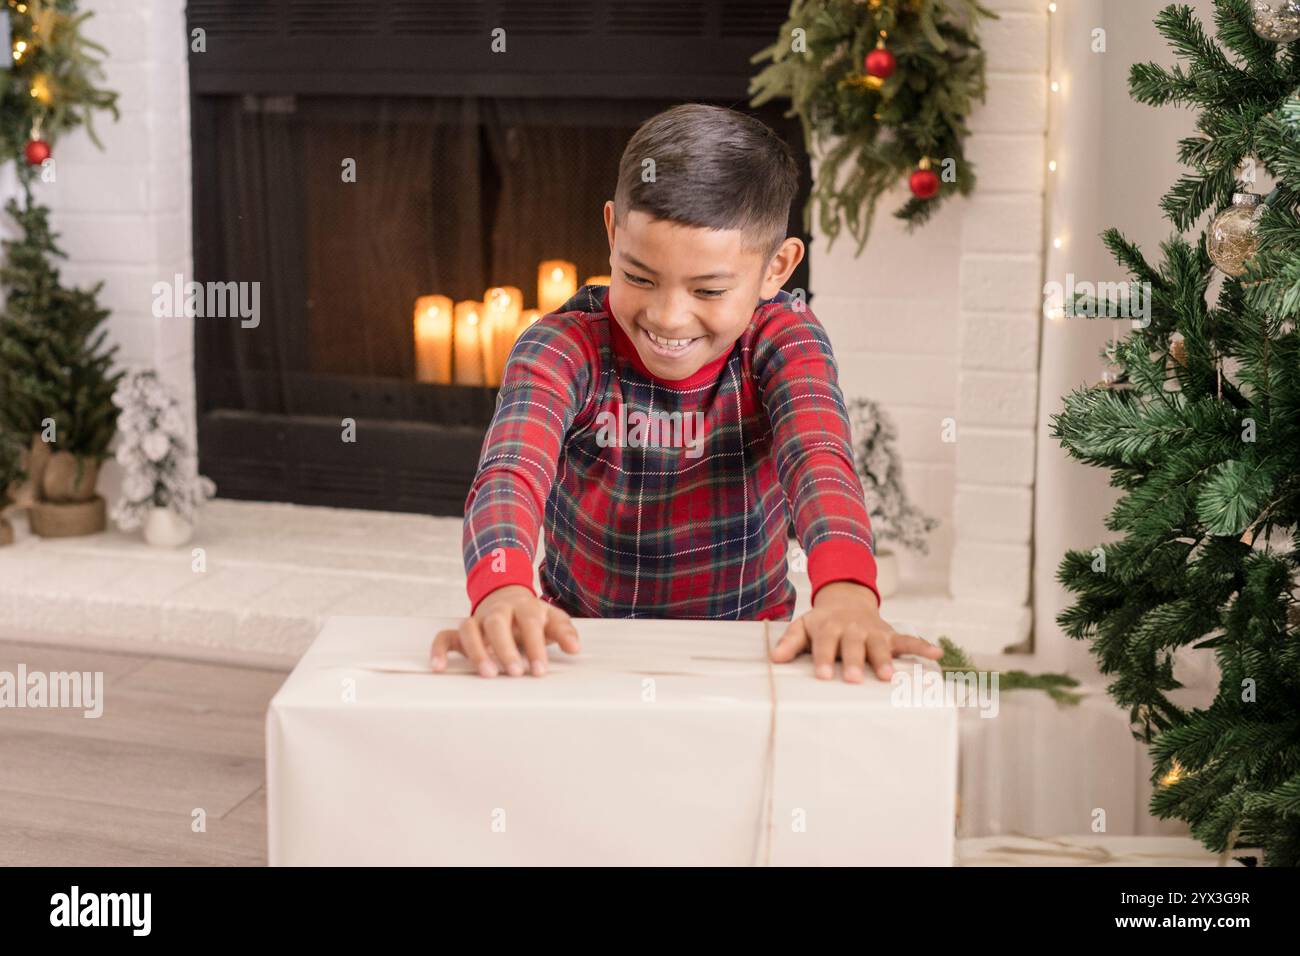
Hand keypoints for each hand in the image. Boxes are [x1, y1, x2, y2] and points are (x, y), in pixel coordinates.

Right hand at [431, 585, 580, 677]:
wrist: (507, 596)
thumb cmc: (533, 616)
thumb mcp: (552, 619)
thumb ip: (564, 632)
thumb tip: (575, 648)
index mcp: (524, 607)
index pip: (529, 623)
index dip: (535, 646)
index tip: (540, 670)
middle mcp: (498, 611)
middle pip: (497, 623)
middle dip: (505, 648)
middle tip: (515, 673)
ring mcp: (477, 620)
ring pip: (469, 628)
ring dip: (477, 651)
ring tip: (487, 674)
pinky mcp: (460, 631)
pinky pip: (444, 636)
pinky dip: (439, 649)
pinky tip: (439, 667)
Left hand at [770, 581, 942, 682]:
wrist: (846, 600)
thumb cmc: (822, 622)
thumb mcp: (802, 627)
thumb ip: (790, 642)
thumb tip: (774, 658)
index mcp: (829, 627)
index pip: (824, 644)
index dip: (822, 659)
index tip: (820, 676)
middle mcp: (852, 628)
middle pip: (852, 645)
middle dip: (853, 661)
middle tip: (852, 679)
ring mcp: (873, 631)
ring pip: (879, 644)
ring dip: (884, 658)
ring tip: (888, 675)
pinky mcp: (890, 634)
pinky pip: (908, 640)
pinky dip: (922, 646)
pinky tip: (936, 654)